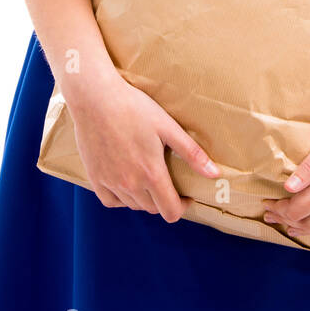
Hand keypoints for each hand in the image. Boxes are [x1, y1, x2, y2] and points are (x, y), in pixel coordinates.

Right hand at [66, 69, 219, 223]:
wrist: (95, 98)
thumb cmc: (133, 108)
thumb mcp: (168, 127)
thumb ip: (191, 153)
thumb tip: (215, 174)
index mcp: (151, 174)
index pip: (170, 211)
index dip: (182, 207)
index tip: (186, 196)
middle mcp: (130, 184)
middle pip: (153, 209)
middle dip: (165, 200)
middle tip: (168, 183)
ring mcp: (110, 182)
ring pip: (132, 205)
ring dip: (144, 199)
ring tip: (149, 180)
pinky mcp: (94, 177)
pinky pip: (110, 201)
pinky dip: (121, 198)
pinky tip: (126, 184)